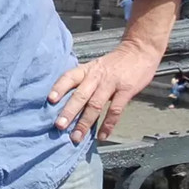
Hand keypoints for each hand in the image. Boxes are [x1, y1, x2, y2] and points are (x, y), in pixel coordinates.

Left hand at [48, 40, 162, 142]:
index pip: (68, 77)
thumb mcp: (94, 67)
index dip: (59, 88)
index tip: (50, 100)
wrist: (138, 51)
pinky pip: (115, 110)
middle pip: (80, 95)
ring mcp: (111, 84)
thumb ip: (84, 81)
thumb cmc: (114, 63)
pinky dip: (108, 124)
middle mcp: (96, 77)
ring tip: (76, 136)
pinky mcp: (126, 91)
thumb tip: (67, 100)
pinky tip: (102, 136)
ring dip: (85, 122)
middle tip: (59, 126)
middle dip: (69, 111)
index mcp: (86, 70)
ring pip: (95, 105)